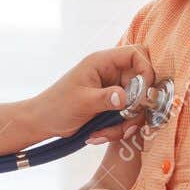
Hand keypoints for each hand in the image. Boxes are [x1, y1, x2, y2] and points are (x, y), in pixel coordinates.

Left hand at [31, 45, 154, 144]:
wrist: (42, 122)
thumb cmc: (57, 106)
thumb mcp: (82, 102)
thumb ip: (106, 98)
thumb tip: (127, 98)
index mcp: (102, 62)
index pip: (136, 54)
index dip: (146, 70)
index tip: (144, 95)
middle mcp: (110, 73)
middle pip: (141, 83)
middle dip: (136, 107)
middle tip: (125, 122)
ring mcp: (112, 90)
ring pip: (135, 105)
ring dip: (124, 123)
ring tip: (103, 133)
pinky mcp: (111, 105)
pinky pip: (125, 117)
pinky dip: (117, 129)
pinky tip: (99, 135)